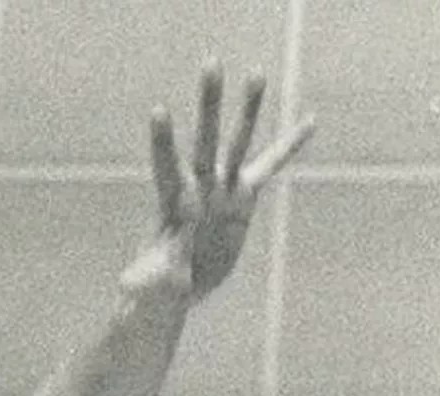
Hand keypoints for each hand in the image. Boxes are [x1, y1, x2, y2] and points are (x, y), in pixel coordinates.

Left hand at [127, 63, 314, 300]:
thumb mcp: (154, 286)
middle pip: (204, 140)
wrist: (179, 288)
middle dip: (209, 104)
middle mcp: (198, 188)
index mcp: (172, 206)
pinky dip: (290, 144)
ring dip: (249, 109)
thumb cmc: (157, 289)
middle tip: (211, 63)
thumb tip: (129, 287)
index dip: (162, 142)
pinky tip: (310, 119)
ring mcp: (221, 188)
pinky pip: (271, 165)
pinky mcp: (242, 197)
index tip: (158, 110)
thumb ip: (147, 280)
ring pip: (237, 142)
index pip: (165, 168)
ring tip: (257, 72)